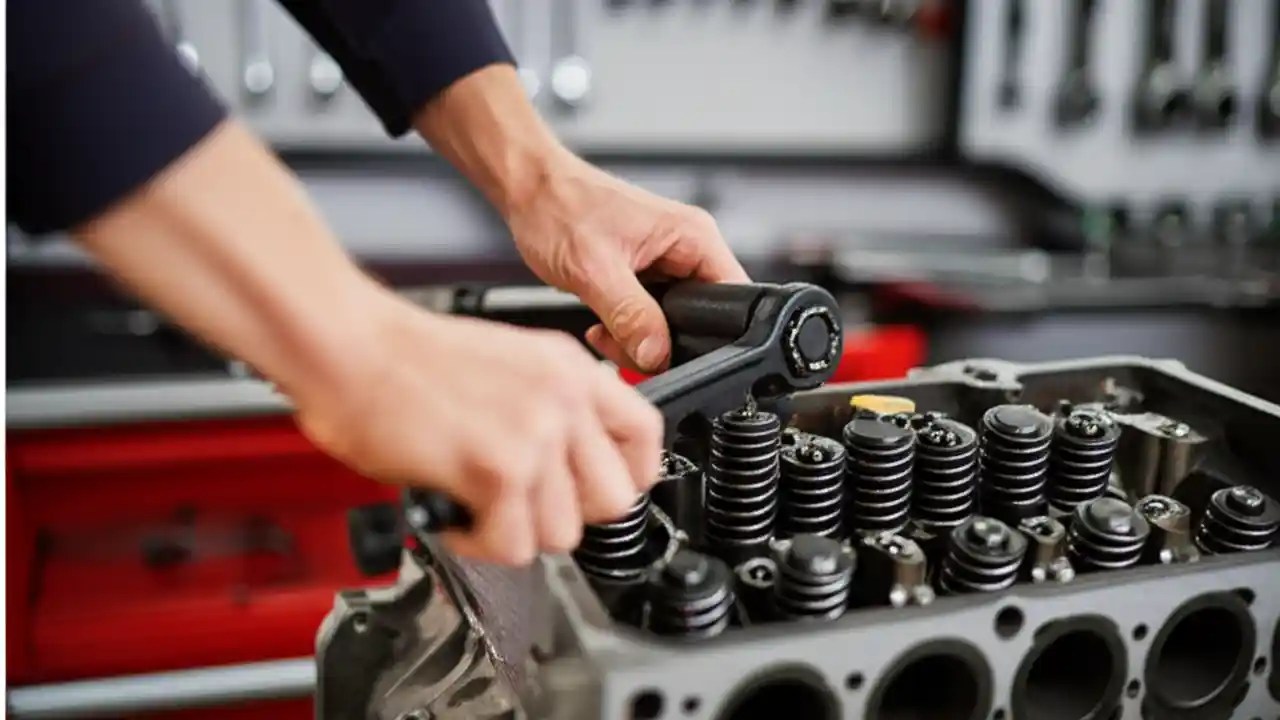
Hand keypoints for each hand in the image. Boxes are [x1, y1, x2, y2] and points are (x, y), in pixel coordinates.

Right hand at [293, 291, 663, 564]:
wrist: (352, 348)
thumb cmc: (409, 358)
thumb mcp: (511, 360)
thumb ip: (554, 403)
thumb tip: (575, 462)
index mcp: (571, 369)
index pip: (647, 435)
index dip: (628, 476)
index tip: (598, 491)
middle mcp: (563, 399)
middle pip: (615, 499)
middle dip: (568, 514)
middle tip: (525, 506)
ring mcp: (535, 434)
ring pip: (564, 532)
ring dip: (516, 532)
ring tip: (477, 506)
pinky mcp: (497, 470)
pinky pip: (514, 545)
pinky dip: (480, 543)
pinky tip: (455, 512)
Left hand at [504, 154, 748, 372]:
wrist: (528, 191)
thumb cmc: (559, 206)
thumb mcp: (596, 270)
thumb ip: (631, 317)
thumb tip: (657, 355)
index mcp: (694, 236)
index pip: (734, 297)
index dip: (712, 333)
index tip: (675, 351)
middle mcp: (686, 248)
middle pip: (703, 318)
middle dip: (664, 341)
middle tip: (626, 343)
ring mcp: (666, 262)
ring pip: (672, 323)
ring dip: (639, 337)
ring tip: (604, 328)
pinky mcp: (644, 275)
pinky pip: (650, 316)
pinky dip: (626, 329)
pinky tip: (601, 323)